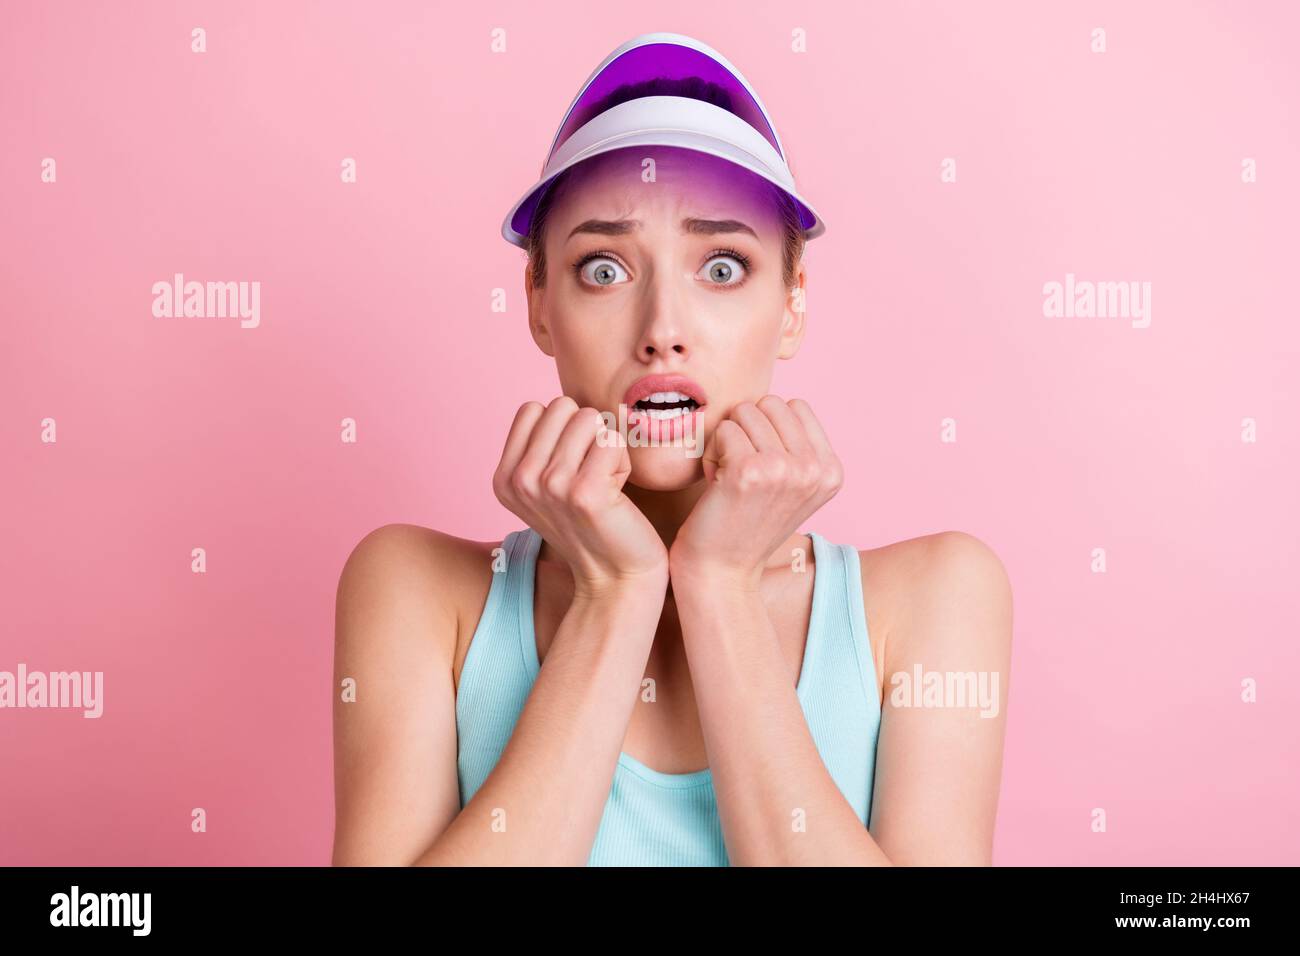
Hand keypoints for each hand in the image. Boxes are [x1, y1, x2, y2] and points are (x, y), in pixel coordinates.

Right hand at [493, 396, 668, 594]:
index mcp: (504, 478)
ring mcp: (549, 486)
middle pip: (562, 406)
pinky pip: (612, 439)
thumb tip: (559, 405)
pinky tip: (616, 494)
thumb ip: (540, 446)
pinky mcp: (584, 493)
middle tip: (591, 476)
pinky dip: (623, 462)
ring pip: (589, 418)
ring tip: (603, 483)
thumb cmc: (591, 523)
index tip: (570, 468)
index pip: (534, 408)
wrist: (616, 578)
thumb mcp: (546, 486)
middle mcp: (519, 481)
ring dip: (606, 447)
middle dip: (586, 434)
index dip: (563, 429)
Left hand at [669, 396, 842, 585]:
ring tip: (731, 481)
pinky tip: (717, 486)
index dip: (769, 430)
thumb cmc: (746, 522)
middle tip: (744, 475)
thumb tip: (785, 400)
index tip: (764, 471)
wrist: (721, 572)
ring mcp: (785, 469)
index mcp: (832, 470)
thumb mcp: (792, 485)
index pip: (796, 405)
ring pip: (744, 412)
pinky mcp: (749, 470)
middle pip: (770, 403)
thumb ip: (799, 446)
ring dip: (728, 442)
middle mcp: (815, 469)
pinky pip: (723, 429)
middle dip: (748, 431)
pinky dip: (711, 454)